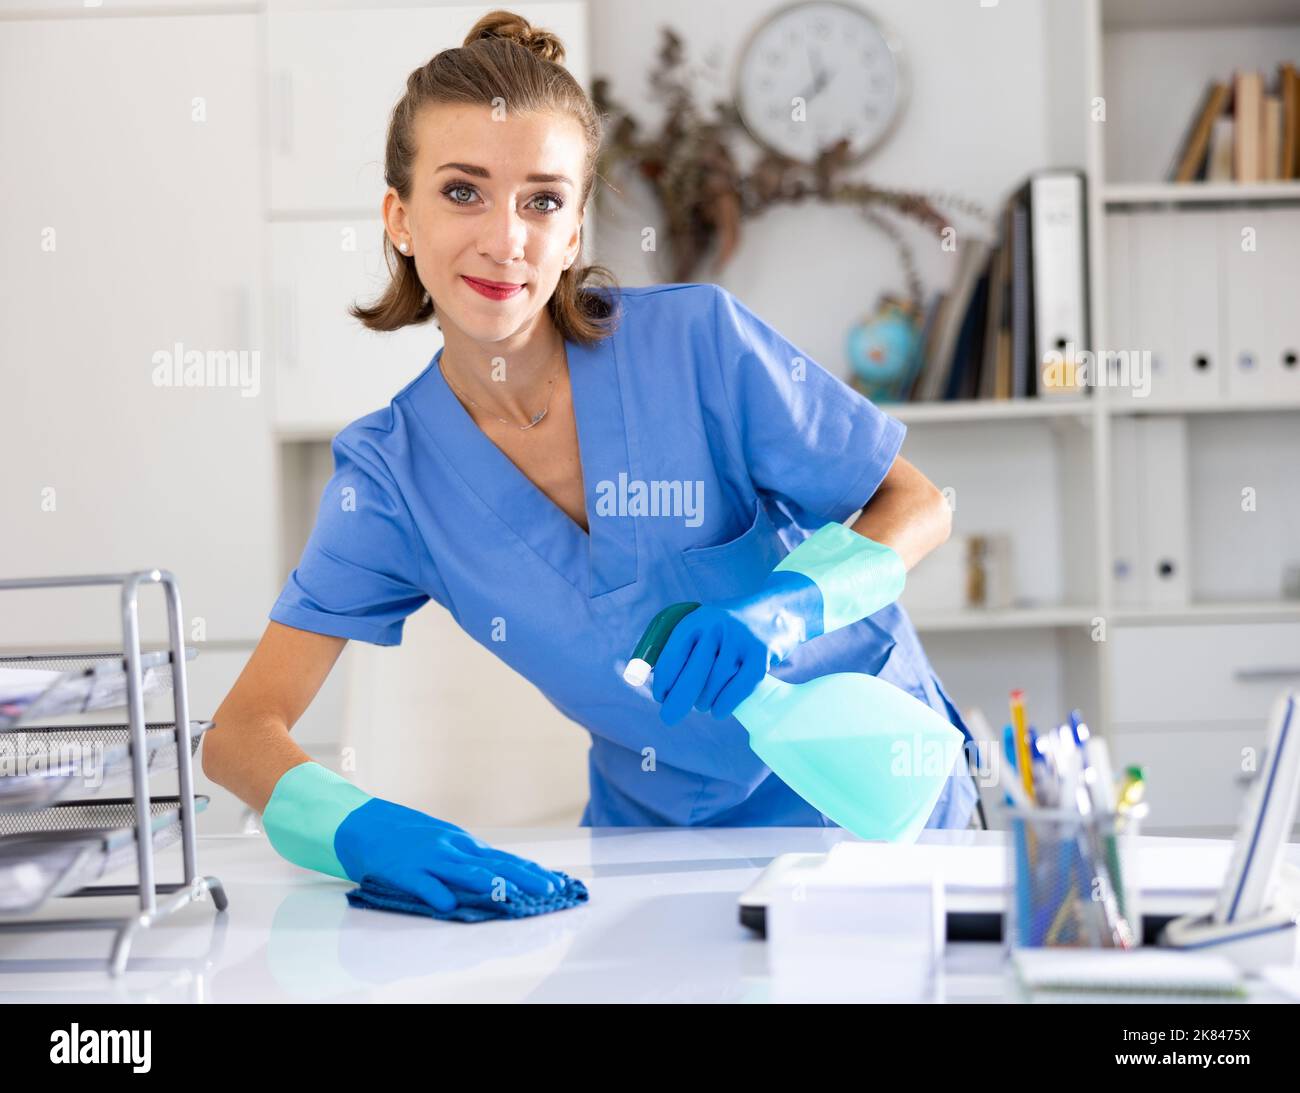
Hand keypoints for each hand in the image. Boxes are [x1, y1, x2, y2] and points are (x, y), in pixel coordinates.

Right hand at [334, 798, 563, 912]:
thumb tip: (501, 875)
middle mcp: (452, 848)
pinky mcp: (406, 871)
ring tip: (514, 894)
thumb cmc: (409, 837)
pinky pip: (424, 884)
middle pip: (494, 863)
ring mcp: (430, 858)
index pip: (504, 858)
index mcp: (463, 844)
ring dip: (491, 883)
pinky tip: (449, 906)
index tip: (556, 881)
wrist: (366, 825)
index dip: (530, 870)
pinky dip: (437, 894)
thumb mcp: (444, 844)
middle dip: (524, 876)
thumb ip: (469, 860)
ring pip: (465, 871)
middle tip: (550, 889)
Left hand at [651, 578, 813, 724]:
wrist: (780, 608)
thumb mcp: (708, 625)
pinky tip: (718, 711)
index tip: (660, 697)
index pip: (672, 655)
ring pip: (715, 684)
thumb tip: (664, 685)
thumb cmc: (735, 627)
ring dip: (705, 701)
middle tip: (668, 717)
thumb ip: (687, 648)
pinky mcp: (761, 653)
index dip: (663, 681)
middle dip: (678, 701)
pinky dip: (726, 703)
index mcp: (697, 620)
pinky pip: (739, 687)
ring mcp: (741, 639)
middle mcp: (717, 626)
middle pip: (691, 674)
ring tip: (703, 704)